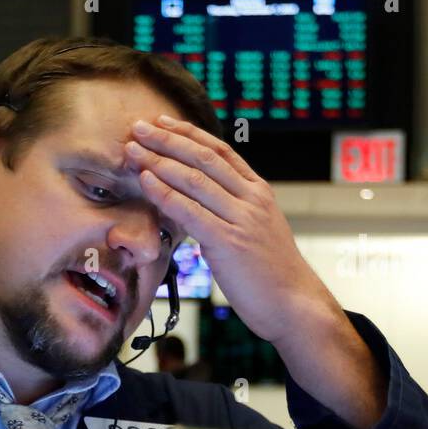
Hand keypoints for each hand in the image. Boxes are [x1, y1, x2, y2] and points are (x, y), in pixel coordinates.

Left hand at [123, 115, 341, 344]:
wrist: (294, 305)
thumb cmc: (271, 276)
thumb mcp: (257, 233)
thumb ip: (234, 214)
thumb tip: (203, 206)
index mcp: (259, 192)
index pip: (221, 151)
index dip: (189, 134)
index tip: (163, 123)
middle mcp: (252, 199)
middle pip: (204, 158)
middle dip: (167, 140)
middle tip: (137, 127)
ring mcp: (242, 219)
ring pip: (195, 180)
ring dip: (159, 161)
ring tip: (132, 150)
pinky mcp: (229, 242)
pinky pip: (190, 211)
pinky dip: (164, 193)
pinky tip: (145, 181)